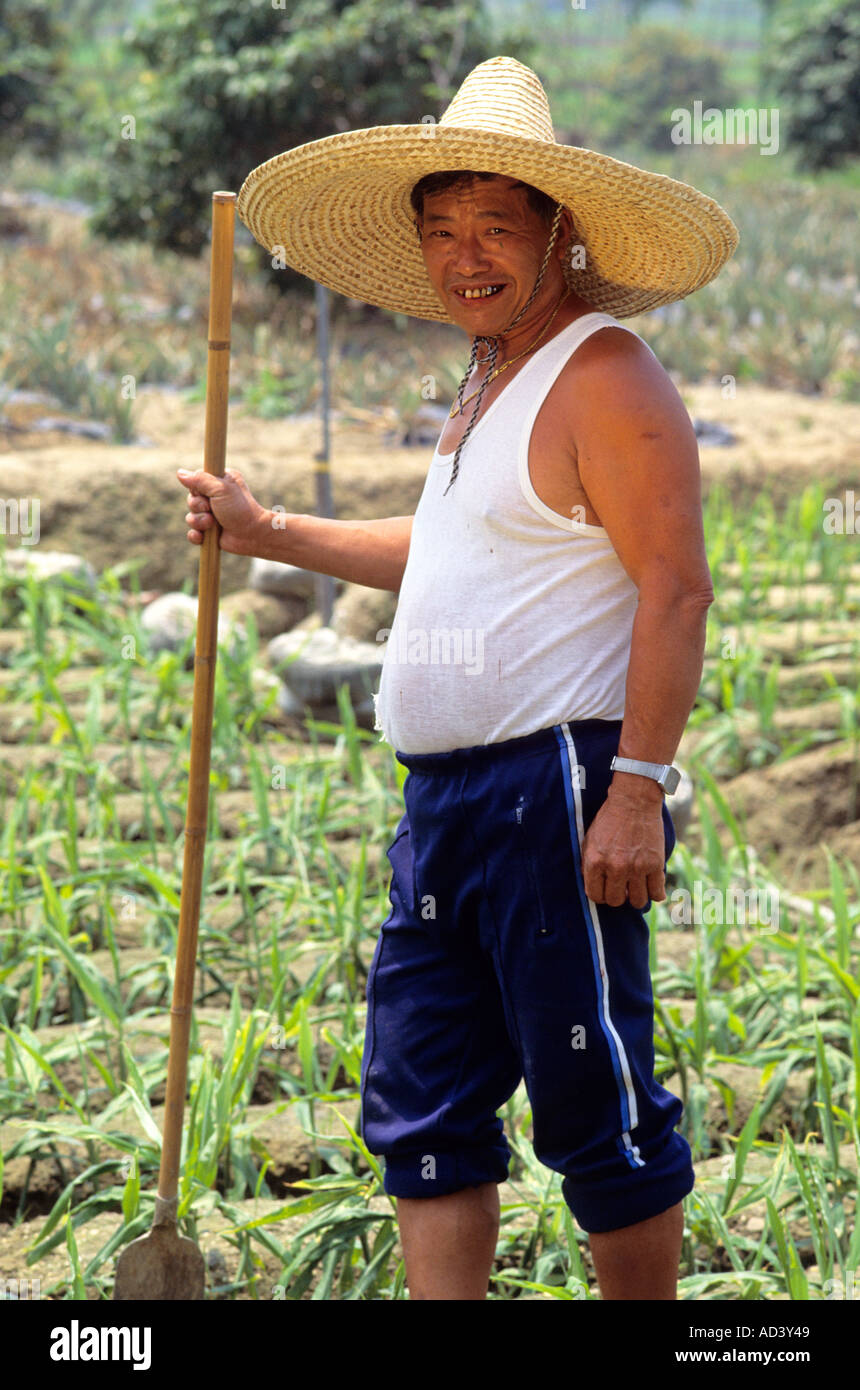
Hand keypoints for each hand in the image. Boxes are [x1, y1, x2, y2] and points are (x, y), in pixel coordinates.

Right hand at [177, 467, 266, 554]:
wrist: (252, 534)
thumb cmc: (240, 509)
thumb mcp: (220, 488)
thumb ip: (200, 479)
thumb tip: (179, 473)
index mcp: (219, 482)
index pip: (195, 481)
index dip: (196, 488)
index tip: (206, 492)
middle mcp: (215, 497)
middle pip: (191, 499)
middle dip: (197, 506)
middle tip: (211, 509)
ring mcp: (212, 515)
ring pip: (190, 517)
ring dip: (198, 521)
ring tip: (212, 524)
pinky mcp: (210, 532)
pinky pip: (192, 533)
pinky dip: (196, 535)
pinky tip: (202, 537)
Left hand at [580, 783, 666, 908]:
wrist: (634, 800)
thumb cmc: (610, 819)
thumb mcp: (589, 839)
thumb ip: (589, 864)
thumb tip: (593, 885)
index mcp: (595, 861)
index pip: (595, 895)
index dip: (600, 895)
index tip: (605, 890)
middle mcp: (616, 867)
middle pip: (616, 901)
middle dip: (617, 896)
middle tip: (621, 887)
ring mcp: (637, 867)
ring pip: (638, 901)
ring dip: (636, 897)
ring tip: (636, 887)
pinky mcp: (655, 864)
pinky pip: (657, 892)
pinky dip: (656, 893)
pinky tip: (651, 886)